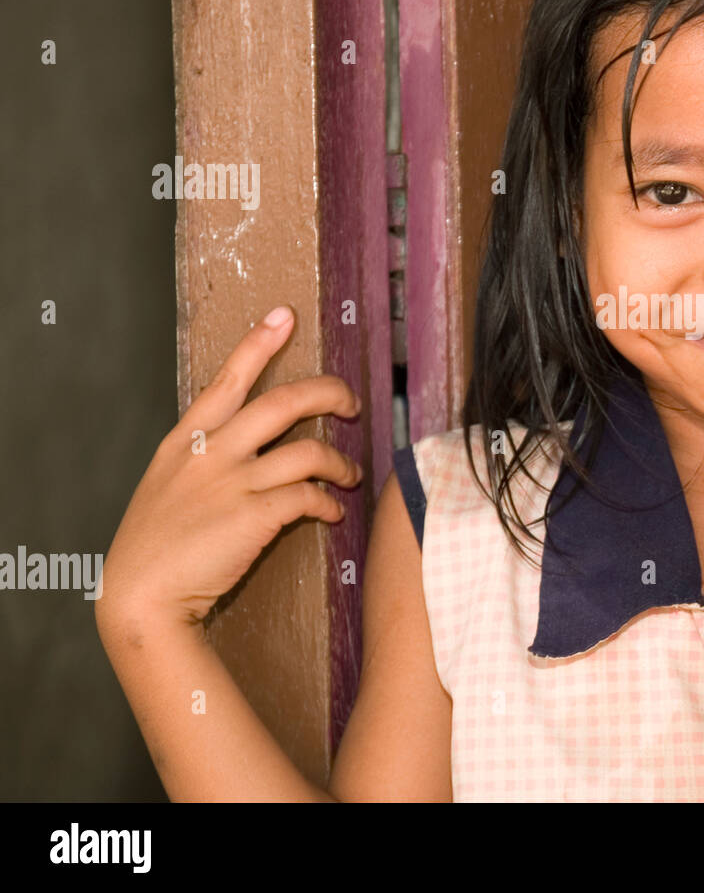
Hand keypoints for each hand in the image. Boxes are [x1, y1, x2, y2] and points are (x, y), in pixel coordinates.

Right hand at [97, 305, 361, 633]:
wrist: (140, 599)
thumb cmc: (153, 548)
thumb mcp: (164, 486)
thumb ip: (200, 460)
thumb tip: (241, 446)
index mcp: (184, 441)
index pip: (227, 380)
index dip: (258, 344)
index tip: (284, 315)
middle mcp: (210, 454)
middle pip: (283, 402)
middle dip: (328, 392)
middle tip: (350, 401)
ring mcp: (233, 484)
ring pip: (309, 452)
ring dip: (340, 462)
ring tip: (351, 474)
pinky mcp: (254, 517)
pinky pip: (309, 497)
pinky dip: (329, 502)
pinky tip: (333, 512)